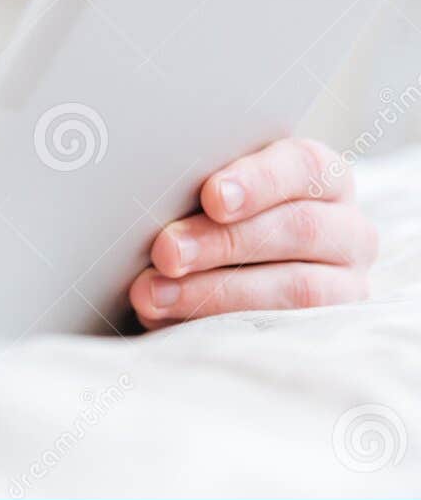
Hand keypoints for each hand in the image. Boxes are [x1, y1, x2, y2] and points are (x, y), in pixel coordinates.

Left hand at [130, 137, 377, 327]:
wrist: (226, 268)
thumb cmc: (215, 216)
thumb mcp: (212, 192)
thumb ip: (200, 188)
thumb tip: (155, 194)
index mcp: (322, 177)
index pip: (304, 166)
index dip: (258, 181)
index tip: (212, 197)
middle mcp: (346, 229)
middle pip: (297, 229)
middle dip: (223, 242)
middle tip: (167, 252)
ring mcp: (343, 283)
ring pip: (295, 288)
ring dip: (215, 292)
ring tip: (153, 295)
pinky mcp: (325, 329)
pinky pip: (280, 333)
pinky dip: (216, 326)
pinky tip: (169, 321)